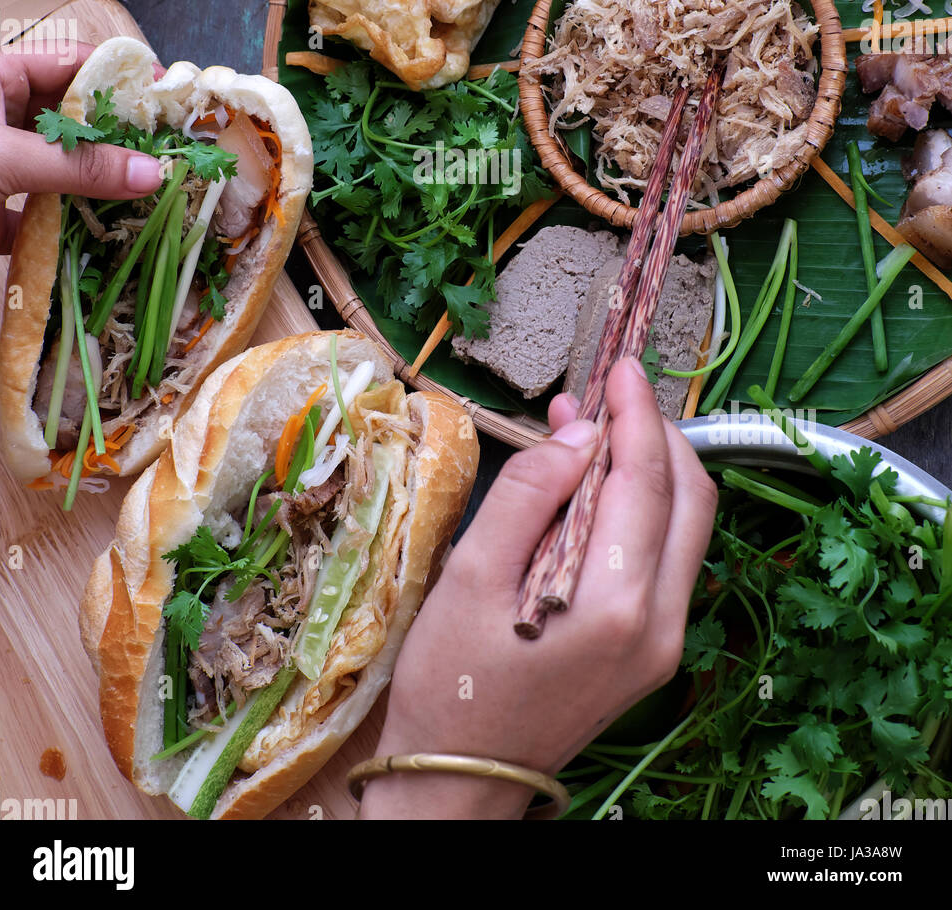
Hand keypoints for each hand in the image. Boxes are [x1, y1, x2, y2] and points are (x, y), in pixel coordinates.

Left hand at [0, 43, 162, 258]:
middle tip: (171, 149)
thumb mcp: (0, 158)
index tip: (166, 93)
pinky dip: (76, 229)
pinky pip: (47, 219)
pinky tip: (111, 235)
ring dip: (104, 184)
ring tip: (155, 192)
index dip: (119, 75)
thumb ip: (77, 166)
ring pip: (66, 170)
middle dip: (120, 135)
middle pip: (75, 120)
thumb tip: (150, 172)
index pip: (70, 64)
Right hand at [360, 358, 717, 819]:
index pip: (647, 480)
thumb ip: (530, 493)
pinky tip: (592, 491)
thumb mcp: (471, 574)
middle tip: (603, 396)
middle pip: (690, 498)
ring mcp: (664, 642)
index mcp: (615, 603)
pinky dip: (642, 511)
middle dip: (653, 434)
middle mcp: (659, 623)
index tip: (620, 366)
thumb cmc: (451, 680)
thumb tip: (580, 432)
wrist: (461, 776)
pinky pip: (666, 559)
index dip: (637, 413)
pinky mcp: (655, 652)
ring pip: (687, 527)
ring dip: (650, 468)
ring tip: (588, 434)